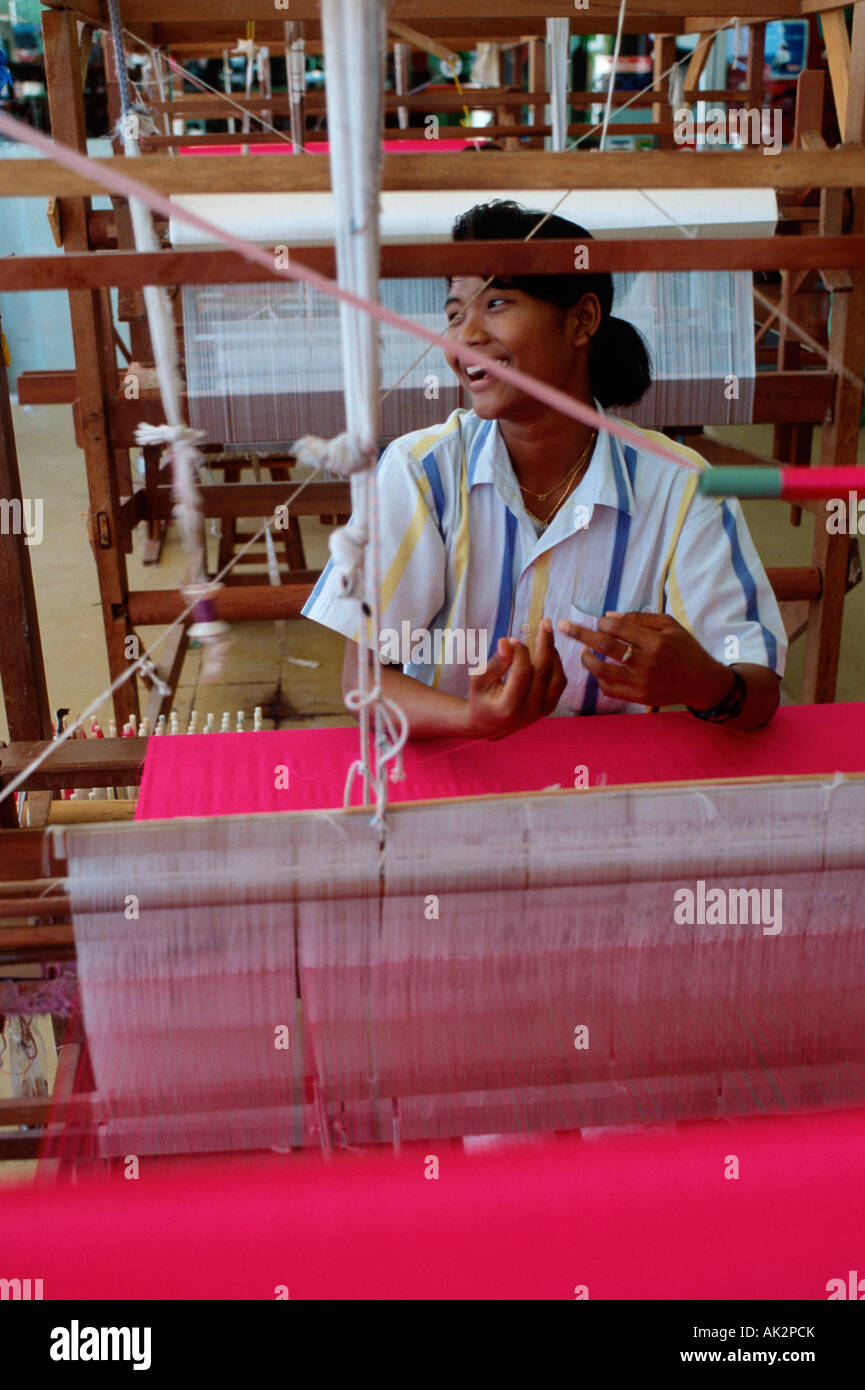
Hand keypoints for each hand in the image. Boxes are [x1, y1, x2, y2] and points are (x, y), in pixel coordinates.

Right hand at [467, 618, 566, 737]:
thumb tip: (507, 641)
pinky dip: (556, 664)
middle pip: (543, 673)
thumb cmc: (481, 697)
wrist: (488, 724)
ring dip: (553, 653)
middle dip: (545, 643)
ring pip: (557, 677)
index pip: (522, 672)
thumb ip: (495, 662)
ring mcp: (542, 711)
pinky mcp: (549, 707)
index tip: (512, 639)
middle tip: (545, 622)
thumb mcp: (479, 680)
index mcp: (508, 707)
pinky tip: (547, 650)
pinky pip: (559, 682)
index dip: (520, 652)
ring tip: (546, 635)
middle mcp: (529, 712)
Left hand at [556, 610, 735, 709]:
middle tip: (564, 626)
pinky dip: (599, 679)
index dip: (603, 622)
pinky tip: (598, 670)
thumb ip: (640, 618)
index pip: (618, 628)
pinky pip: (610, 689)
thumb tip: (609, 615)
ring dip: (587, 660)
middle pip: (605, 647)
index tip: (599, 621)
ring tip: (583, 652)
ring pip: (602, 671)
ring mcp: (641, 683)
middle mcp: (647, 663)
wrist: (701, 682)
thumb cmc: (686, 649)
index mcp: (656, 642)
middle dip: (581, 634)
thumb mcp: (670, 626)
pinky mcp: (639, 697)